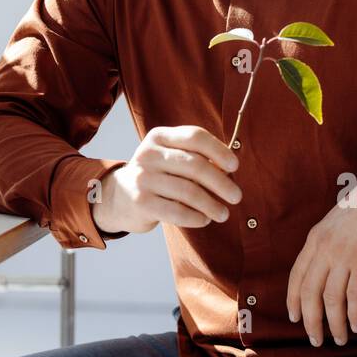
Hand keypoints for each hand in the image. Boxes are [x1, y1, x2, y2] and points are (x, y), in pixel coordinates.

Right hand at [92, 125, 241, 234]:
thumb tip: (228, 170)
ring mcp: (143, 178)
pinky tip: (204, 219)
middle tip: (236, 197)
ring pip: (189, 192)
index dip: (219, 150)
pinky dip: (197, 218)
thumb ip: (197, 158)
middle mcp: (149, 154)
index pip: (195, 136)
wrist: (120, 196)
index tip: (234, 166)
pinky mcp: (142, 202)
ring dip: (212, 205)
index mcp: (159, 136)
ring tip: (223, 213)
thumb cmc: (157, 176)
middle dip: (221, 183)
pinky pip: (178, 212)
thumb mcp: (170, 157)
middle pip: (195, 165)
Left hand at [286, 167, 356, 346]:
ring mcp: (343, 254)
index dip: (293, 300)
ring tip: (340, 339)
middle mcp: (324, 248)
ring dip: (335, 324)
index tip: (295, 318)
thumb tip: (324, 268)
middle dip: (311, 320)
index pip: (296, 276)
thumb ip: (327, 244)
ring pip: (331, 298)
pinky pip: (355, 295)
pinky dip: (355, 314)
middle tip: (316, 339)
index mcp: (314, 239)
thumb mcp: (336, 223)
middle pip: (309, 292)